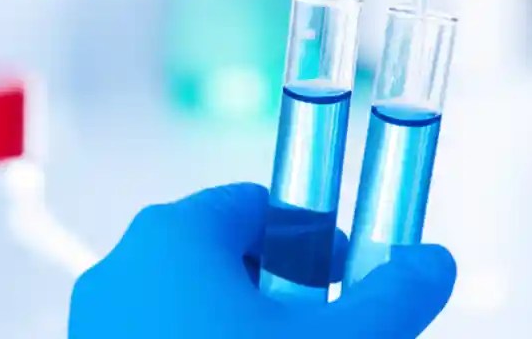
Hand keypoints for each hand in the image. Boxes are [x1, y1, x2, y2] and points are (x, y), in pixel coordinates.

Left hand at [69, 183, 455, 338]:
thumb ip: (396, 295)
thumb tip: (432, 262)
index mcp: (173, 236)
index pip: (257, 205)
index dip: (313, 238)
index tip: (343, 279)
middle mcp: (122, 271)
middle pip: (224, 259)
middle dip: (281, 296)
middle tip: (319, 335)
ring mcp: (99, 326)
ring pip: (190, 310)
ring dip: (242, 333)